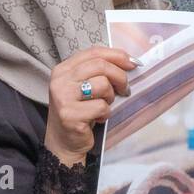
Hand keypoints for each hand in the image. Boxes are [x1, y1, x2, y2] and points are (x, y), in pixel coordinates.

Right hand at [45, 46, 136, 165]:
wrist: (64, 141)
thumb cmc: (79, 111)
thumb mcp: (84, 86)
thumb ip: (99, 71)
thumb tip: (130, 61)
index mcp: (63, 69)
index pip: (94, 52)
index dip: (116, 55)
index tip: (132, 63)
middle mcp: (60, 81)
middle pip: (100, 66)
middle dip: (119, 76)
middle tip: (124, 88)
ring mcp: (63, 98)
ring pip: (102, 85)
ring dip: (110, 97)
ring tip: (103, 105)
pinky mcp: (70, 115)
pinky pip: (101, 107)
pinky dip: (106, 113)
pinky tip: (98, 118)